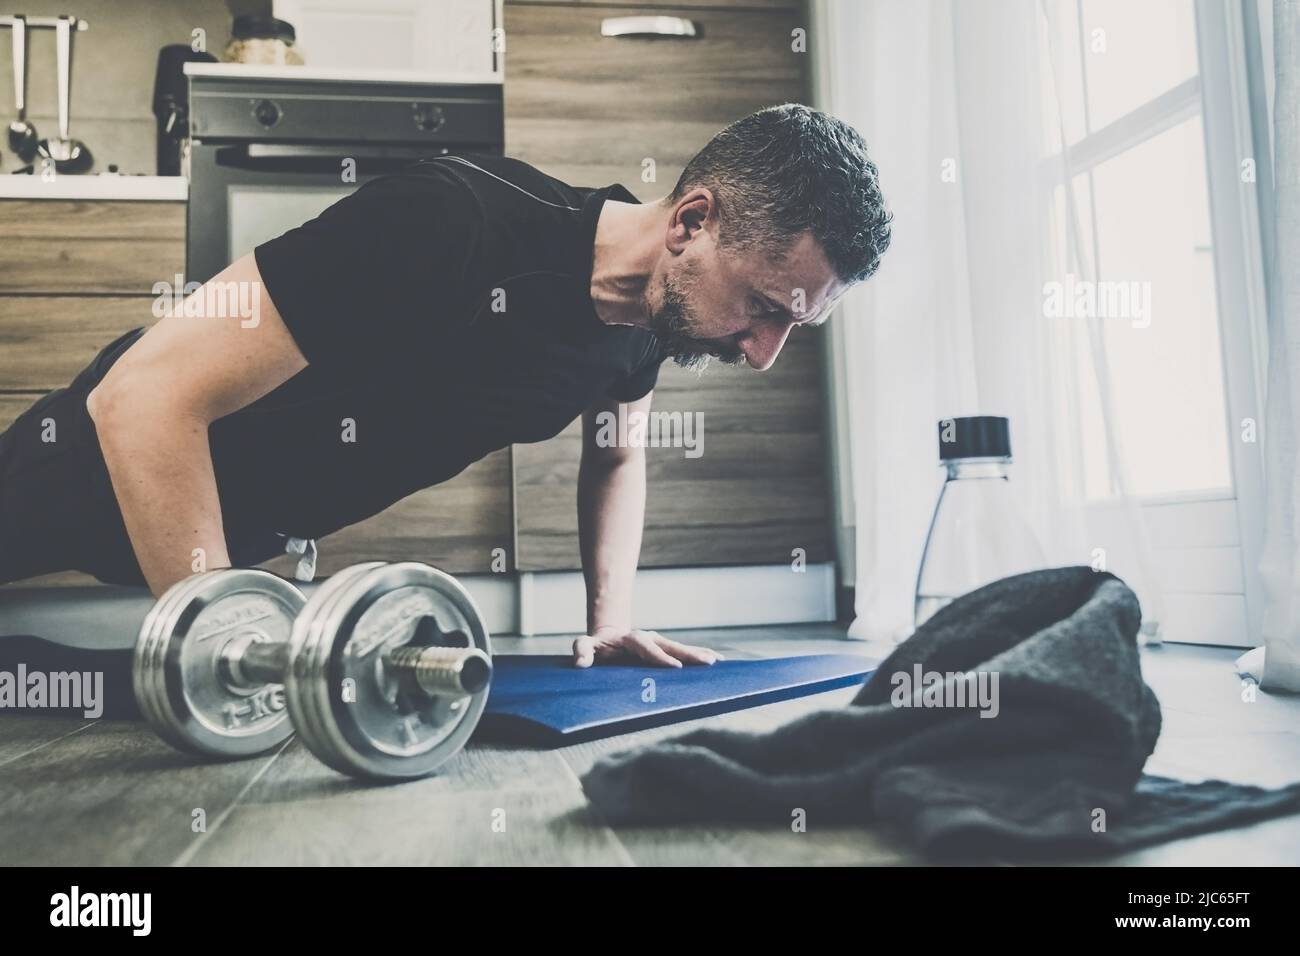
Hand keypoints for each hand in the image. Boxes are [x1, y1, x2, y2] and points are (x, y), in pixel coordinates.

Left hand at [572, 626, 723, 668]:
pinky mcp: (665, 649)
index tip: (675, 667)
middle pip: (670, 645)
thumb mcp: (584, 645)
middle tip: (707, 662)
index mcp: (630, 639)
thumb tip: (581, 664)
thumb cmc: (596, 647)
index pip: (646, 647)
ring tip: (717, 662)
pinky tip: (717, 662)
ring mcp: (659, 643)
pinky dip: (700, 656)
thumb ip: (582, 651)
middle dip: (688, 654)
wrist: (607, 638)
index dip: (660, 657)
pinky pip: (684, 653)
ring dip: (699, 654)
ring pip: (681, 648)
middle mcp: (648, 638)